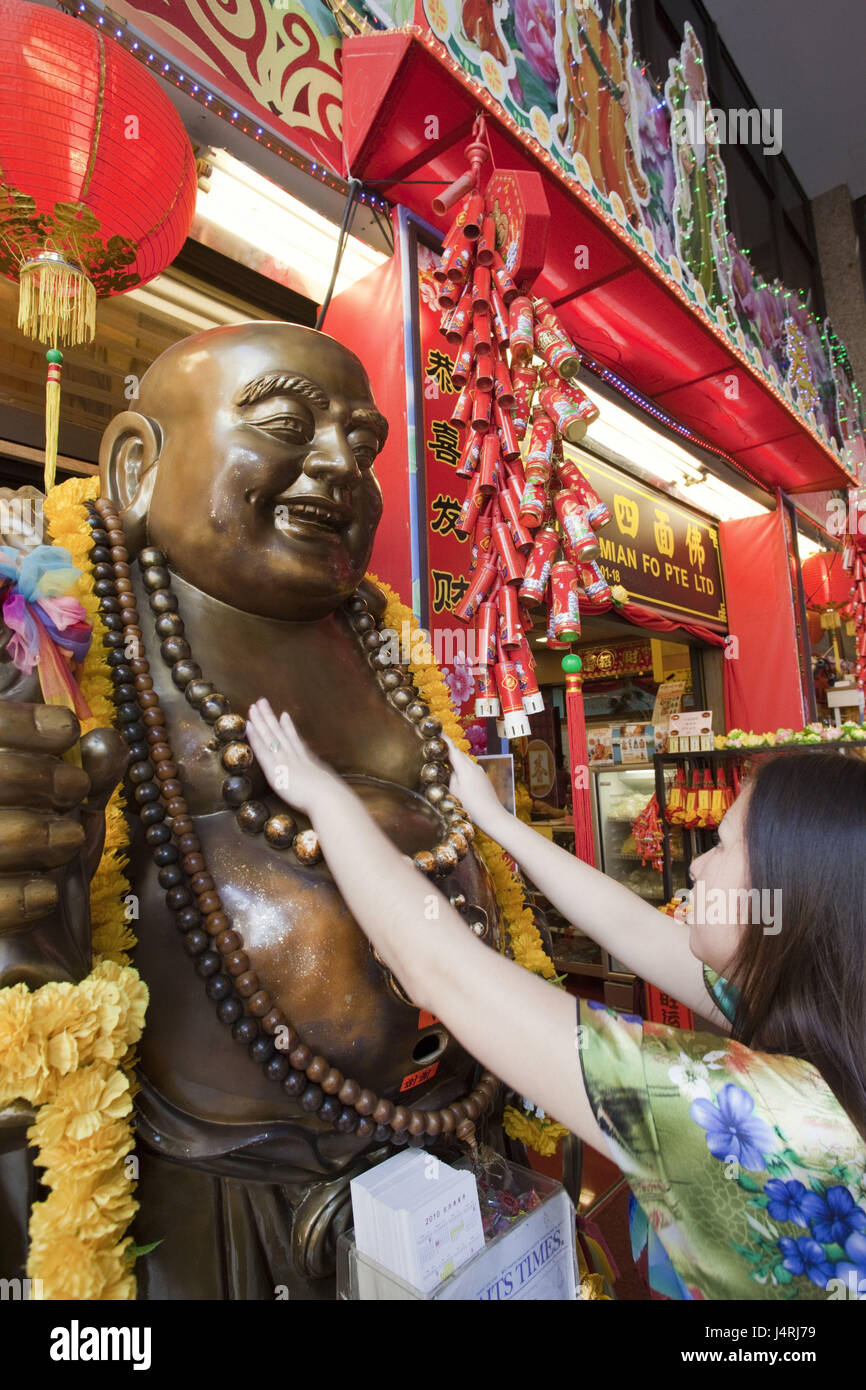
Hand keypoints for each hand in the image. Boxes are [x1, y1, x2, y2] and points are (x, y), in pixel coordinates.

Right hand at [0, 702, 90, 930]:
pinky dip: (19, 897)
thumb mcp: (66, 816)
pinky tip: (45, 893)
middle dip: (33, 777)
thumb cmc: (42, 864)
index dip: (19, 725)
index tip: (67, 730)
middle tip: (74, 789)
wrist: (31, 955)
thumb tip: (107, 739)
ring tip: (66, 842)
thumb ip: (86, 777)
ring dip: (33, 835)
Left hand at [246, 698, 338, 816]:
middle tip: (262, 702)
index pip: (296, 742)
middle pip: (280, 733)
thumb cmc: (331, 799)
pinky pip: (262, 749)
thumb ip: (324, 782)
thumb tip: (329, 783)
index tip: (284, 715)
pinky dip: (255, 737)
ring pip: (270, 736)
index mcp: (308, 762)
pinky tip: (249, 725)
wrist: (328, 798)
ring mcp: (284, 761)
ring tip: (254, 706)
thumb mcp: (329, 787)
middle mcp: (295, 757)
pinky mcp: (275, 769)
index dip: (289, 728)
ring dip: (261, 720)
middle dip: (270, 717)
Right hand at [443, 734, 507, 832]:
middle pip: (458, 754)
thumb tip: (447, 767)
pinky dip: (461, 769)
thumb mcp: (454, 790)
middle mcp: (474, 765)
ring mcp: (480, 771)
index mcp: (465, 767)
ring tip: (443, 762)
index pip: (451, 748)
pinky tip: (456, 777)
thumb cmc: (471, 805)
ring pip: (464, 762)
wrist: (492, 816)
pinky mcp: (483, 778)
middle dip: (447, 749)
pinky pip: (469, 769)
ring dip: (454, 760)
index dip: (443, 738)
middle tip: (436, 746)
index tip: (436, 729)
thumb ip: (449, 775)